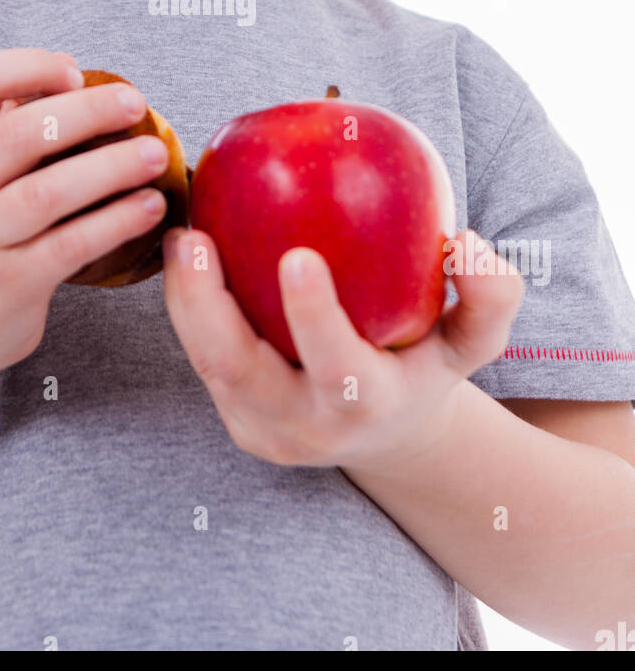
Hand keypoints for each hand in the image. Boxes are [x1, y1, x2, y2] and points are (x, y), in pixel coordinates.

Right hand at [0, 49, 169, 380]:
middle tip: (136, 104)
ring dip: (113, 167)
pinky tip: (151, 206)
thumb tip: (68, 69)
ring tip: (157, 155)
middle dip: (88, 112)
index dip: (30, 66)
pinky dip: (118, 220)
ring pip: (50, 191)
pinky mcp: (9, 285)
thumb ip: (6, 122)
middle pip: (19, 134)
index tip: (76, 74)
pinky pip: (73, 244)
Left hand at [161, 227, 523, 474]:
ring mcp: (261, 427)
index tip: (298, 256)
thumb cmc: (427, 366)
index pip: (338, 369)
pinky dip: (186, 305)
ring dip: (184, 300)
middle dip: (208, 307)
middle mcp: (307, 426)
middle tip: (195, 238)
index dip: (316, 318)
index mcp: (368, 406)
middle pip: (242, 371)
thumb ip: (489, 297)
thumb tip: (468, 242)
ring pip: (207, 364)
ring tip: (181, 236)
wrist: (388, 434)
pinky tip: (183, 248)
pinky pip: (201, 357)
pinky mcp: (234, 416)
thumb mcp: (471, 343)